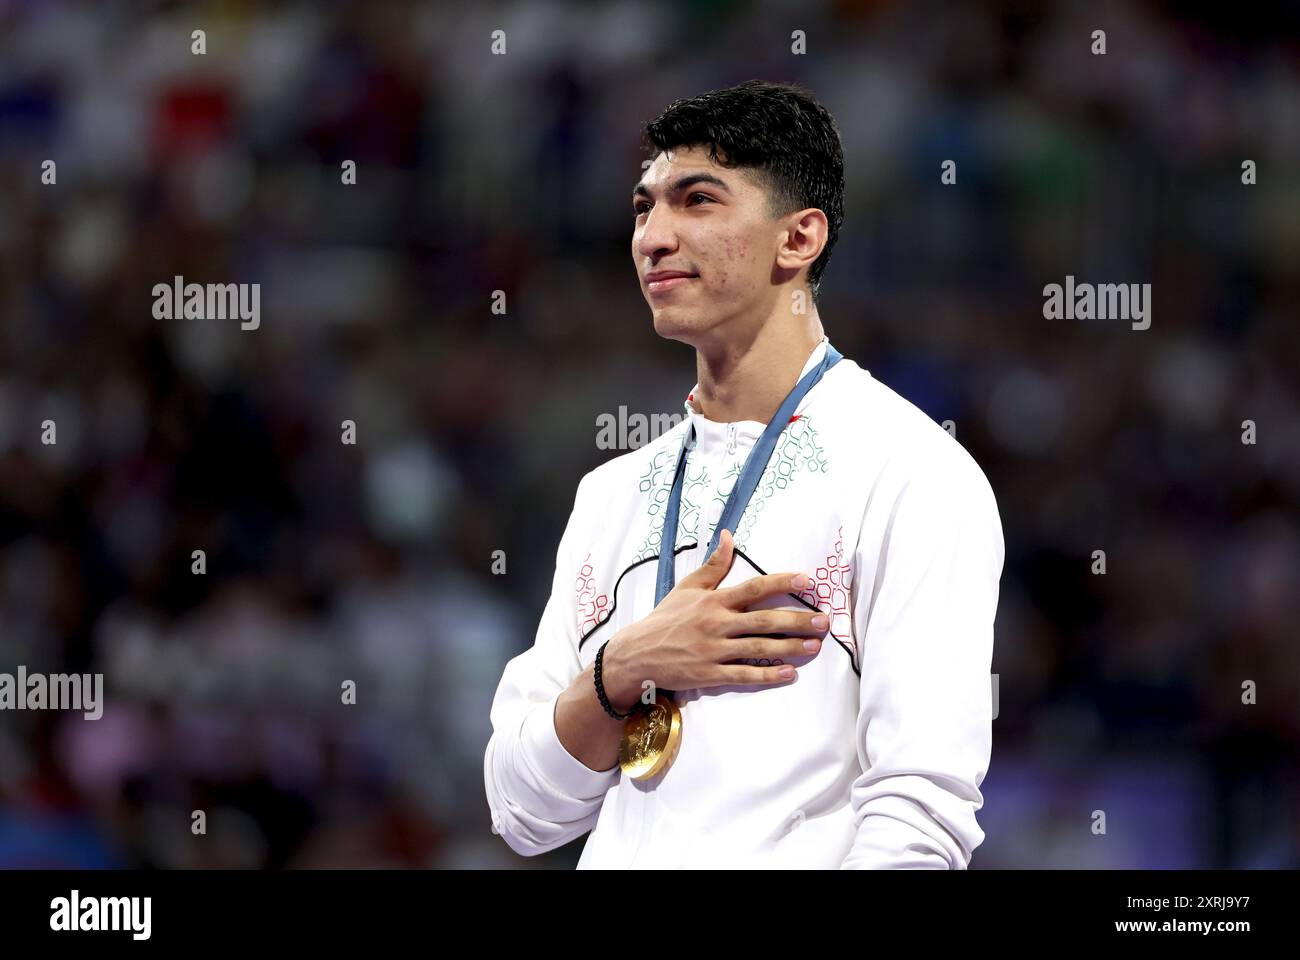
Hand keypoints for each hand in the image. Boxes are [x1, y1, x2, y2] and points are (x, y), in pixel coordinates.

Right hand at [600, 528, 828, 709]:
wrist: (637, 655)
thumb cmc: (665, 618)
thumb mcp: (687, 587)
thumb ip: (713, 565)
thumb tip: (729, 536)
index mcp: (714, 600)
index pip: (754, 588)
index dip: (783, 583)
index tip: (808, 581)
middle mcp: (717, 624)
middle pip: (765, 620)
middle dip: (798, 620)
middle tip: (824, 621)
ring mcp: (714, 651)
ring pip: (760, 648)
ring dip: (791, 647)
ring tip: (815, 646)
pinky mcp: (710, 674)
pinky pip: (744, 675)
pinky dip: (769, 675)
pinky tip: (790, 674)